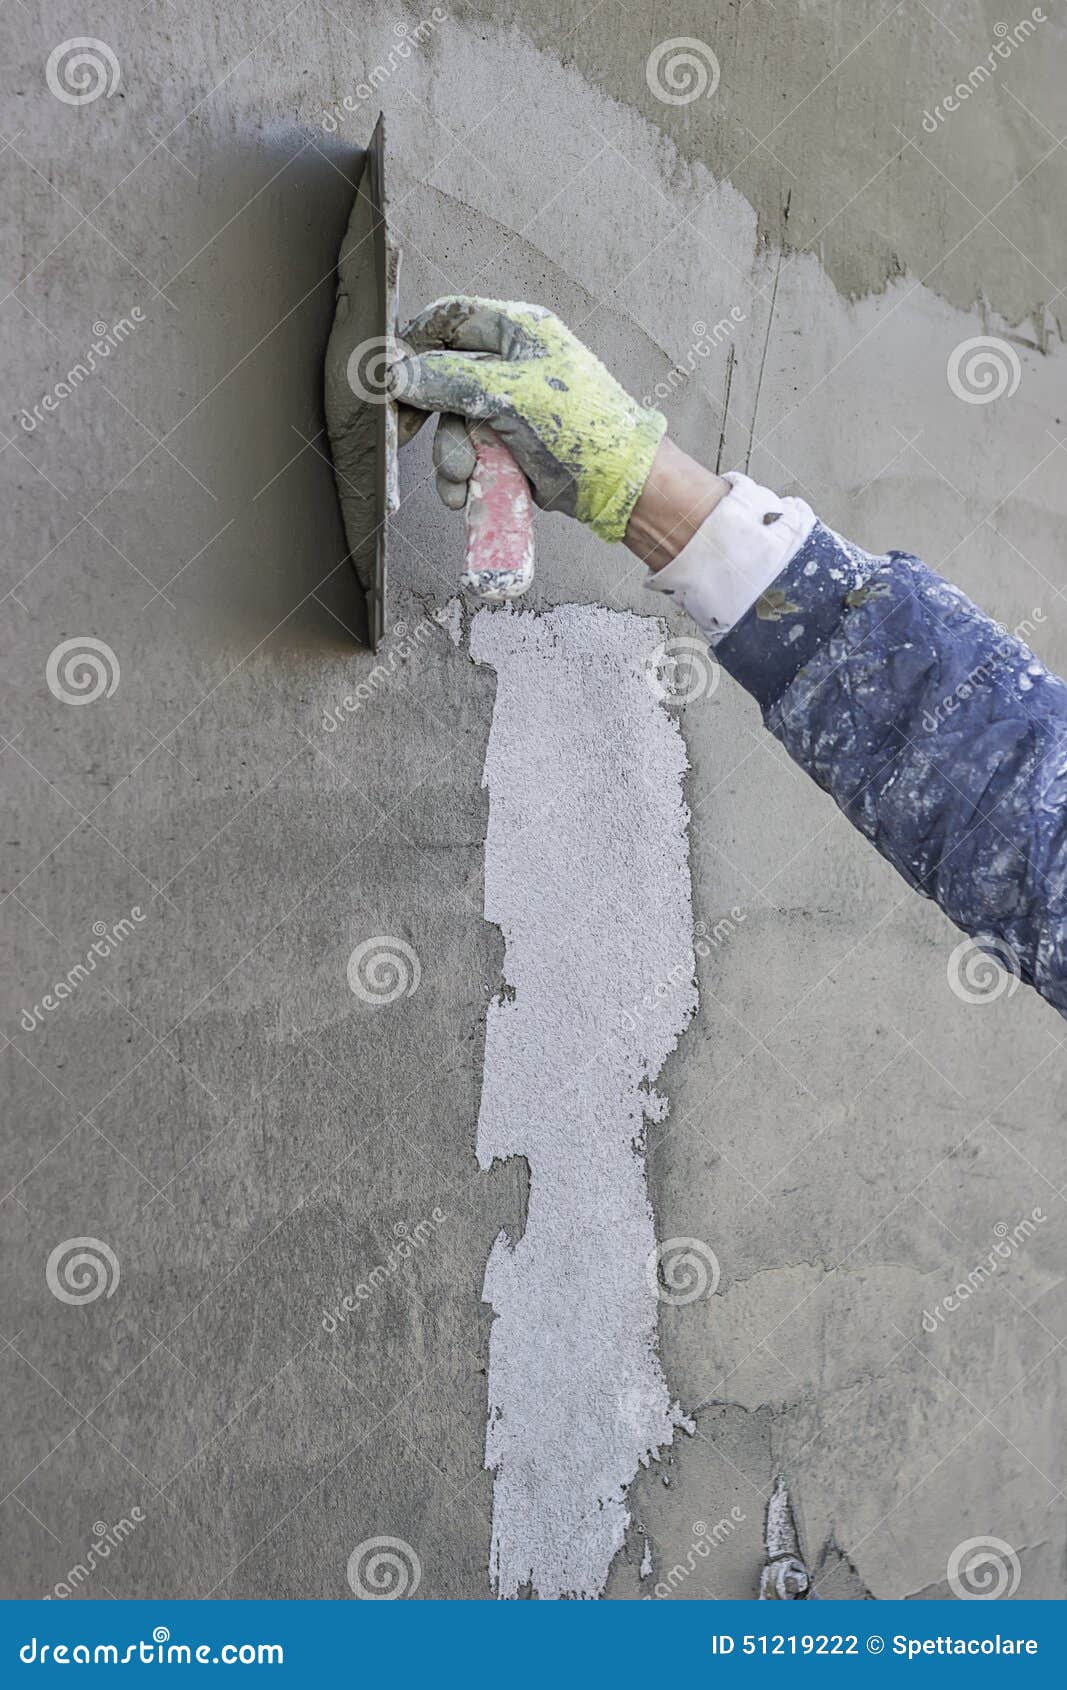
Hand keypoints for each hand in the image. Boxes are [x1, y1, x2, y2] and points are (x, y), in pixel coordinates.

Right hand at [389, 297, 666, 543]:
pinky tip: (466, 494)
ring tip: (462, 479)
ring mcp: (512, 407)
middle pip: (444, 379)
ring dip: (451, 455)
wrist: (621, 487)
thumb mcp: (507, 397)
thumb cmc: (580, 428)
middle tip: (404, 436)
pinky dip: (465, 475)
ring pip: (455, 424)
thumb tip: (397, 374)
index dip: (415, 341)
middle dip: (429, 415)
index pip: (452, 318)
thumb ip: (447, 381)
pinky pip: (473, 453)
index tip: (390, 373)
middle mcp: (513, 363)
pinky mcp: (513, 445)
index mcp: (518, 331)